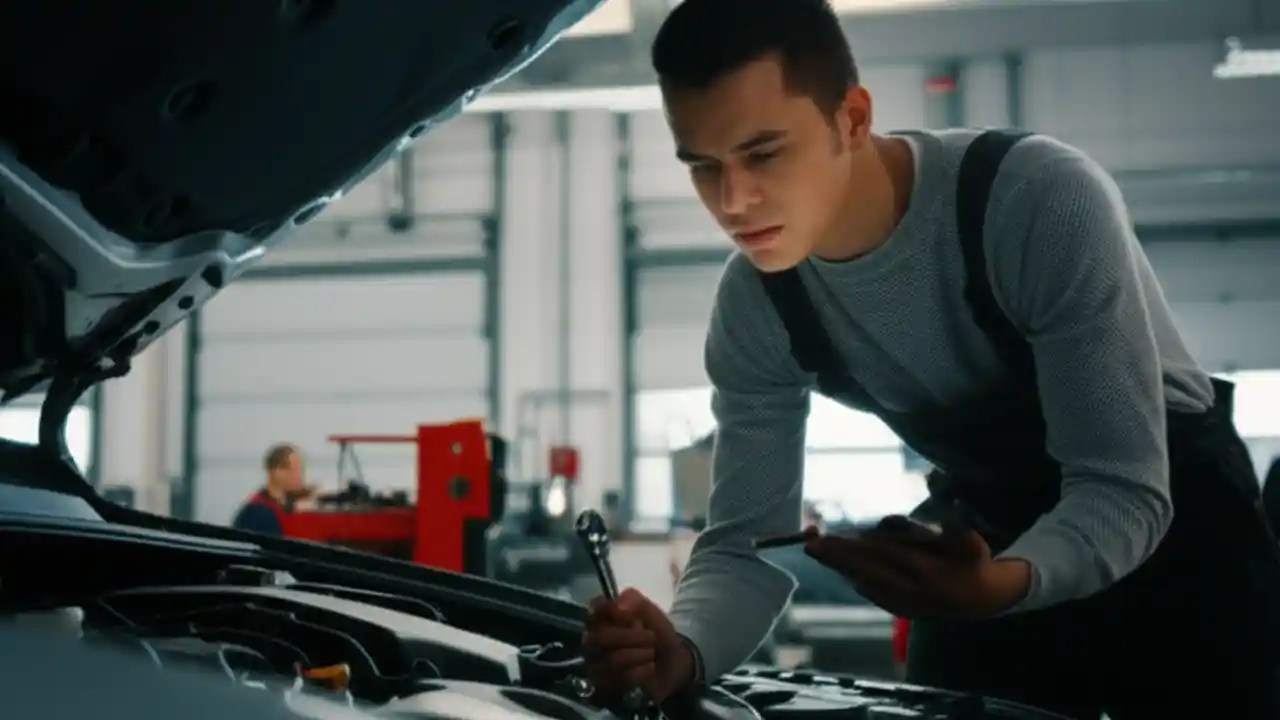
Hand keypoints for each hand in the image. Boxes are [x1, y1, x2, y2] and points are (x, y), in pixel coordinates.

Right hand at [581, 588, 695, 702]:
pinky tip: (648, 669)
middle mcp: (594, 639)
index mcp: (604, 618)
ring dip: (639, 655)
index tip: (632, 616)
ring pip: (611, 660)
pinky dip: (639, 673)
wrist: (672, 667)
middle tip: (651, 638)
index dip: (613, 611)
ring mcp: (595, 663)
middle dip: (631, 637)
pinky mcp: (604, 684)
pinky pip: (619, 679)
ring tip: (651, 654)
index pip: (594, 608)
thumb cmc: (657, 636)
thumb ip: (637, 602)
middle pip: (600, 637)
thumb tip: (620, 605)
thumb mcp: (653, 614)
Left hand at [803, 516, 1031, 619]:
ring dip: (840, 565)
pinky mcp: (898, 608)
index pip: (884, 556)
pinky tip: (836, 564)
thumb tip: (943, 495)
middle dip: (837, 557)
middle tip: (810, 543)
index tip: (832, 537)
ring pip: (863, 581)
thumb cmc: (972, 560)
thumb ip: (956, 524)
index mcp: (925, 572)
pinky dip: (852, 576)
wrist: (980, 599)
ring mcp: (901, 603)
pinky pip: (869, 590)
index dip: (857, 546)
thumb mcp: (971, 542)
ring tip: (816, 547)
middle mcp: (909, 591)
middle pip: (865, 571)